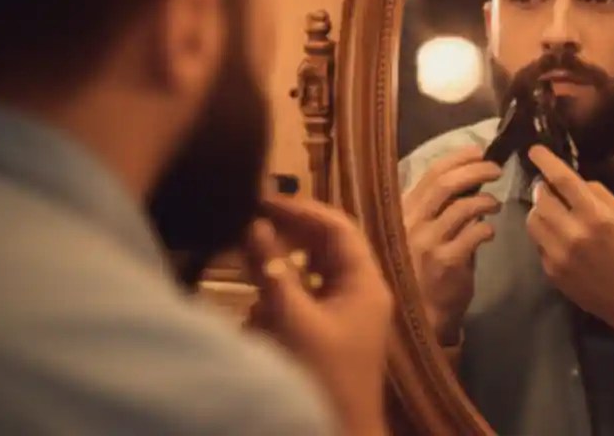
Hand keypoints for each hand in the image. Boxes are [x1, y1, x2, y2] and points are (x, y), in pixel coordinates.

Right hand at [244, 196, 392, 435]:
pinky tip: (258, 317)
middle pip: (323, 248)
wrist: (342, 434)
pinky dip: (278, 304)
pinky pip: (302, 306)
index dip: (301, 209)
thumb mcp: (294, 321)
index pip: (338, 227)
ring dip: (279, 274)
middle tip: (248, 227)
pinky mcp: (328, 337)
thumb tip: (255, 225)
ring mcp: (344, 316)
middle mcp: (359, 293)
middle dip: (286, 240)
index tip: (261, 200)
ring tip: (249, 271)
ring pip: (309, 276)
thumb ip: (273, 271)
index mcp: (365, 283)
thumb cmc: (324, 378)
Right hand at [401, 146, 501, 344]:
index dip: (457, 158)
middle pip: (446, 184)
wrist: (421, 312)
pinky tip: (490, 232)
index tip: (479, 151)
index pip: (431, 172)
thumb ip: (439, 207)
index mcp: (405, 210)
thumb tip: (469, 177)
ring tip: (496, 204)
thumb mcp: (423, 232)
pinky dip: (487, 228)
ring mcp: (427, 242)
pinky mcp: (446, 262)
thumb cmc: (424, 268)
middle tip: (497, 170)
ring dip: (486, 200)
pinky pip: (474, 234)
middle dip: (476, 170)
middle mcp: (411, 222)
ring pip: (462, 207)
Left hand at [525, 146, 613, 331]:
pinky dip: (546, 234)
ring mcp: (558, 254)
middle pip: (540, 199)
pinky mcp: (550, 271)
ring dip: (539, 211)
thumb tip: (574, 182)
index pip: (563, 180)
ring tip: (554, 213)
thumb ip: (599, 194)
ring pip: (532, 220)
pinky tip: (561, 239)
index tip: (534, 150)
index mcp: (596, 216)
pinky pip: (538, 242)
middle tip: (549, 189)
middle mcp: (573, 233)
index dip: (546, 161)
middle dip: (542, 189)